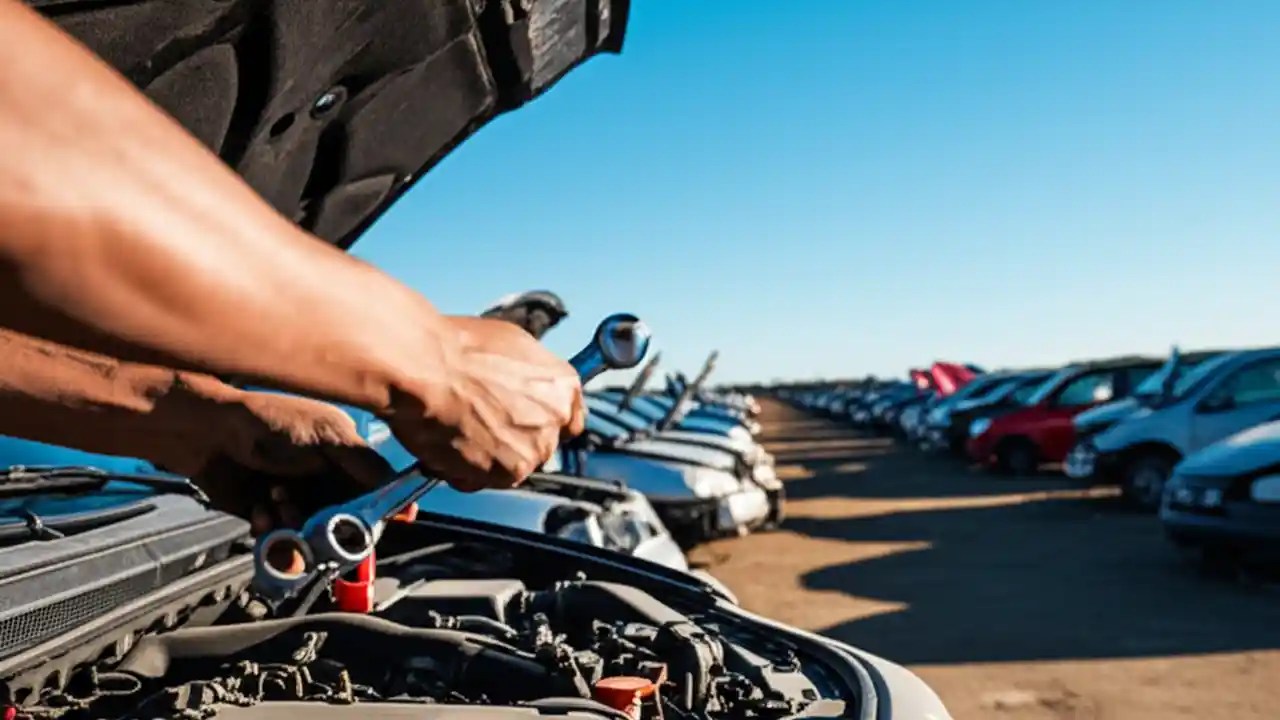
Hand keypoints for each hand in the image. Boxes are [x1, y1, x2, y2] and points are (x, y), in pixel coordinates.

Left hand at [174, 391, 393, 535]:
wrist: (208, 435)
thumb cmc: (268, 423)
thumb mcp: (328, 436)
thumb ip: (367, 466)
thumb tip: (405, 501)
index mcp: (348, 463)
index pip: (374, 501)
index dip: (372, 517)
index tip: (362, 526)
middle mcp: (327, 486)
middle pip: (344, 528)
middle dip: (327, 526)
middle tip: (309, 513)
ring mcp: (299, 504)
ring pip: (313, 541)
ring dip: (295, 528)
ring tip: (275, 502)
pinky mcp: (270, 521)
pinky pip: (281, 546)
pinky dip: (270, 534)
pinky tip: (260, 510)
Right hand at [385, 316, 585, 492]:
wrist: (427, 369)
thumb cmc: (458, 350)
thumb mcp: (511, 345)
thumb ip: (529, 376)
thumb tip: (522, 384)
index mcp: (563, 387)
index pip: (569, 420)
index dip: (542, 422)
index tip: (526, 424)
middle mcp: (555, 421)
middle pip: (539, 445)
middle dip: (511, 440)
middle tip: (479, 423)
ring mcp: (533, 450)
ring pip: (511, 465)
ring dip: (486, 457)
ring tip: (457, 430)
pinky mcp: (506, 473)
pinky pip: (482, 480)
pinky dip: (462, 471)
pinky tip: (447, 443)